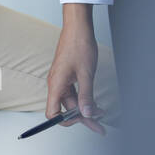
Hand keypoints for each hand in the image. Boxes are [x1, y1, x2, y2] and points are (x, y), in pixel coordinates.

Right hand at [46, 4, 105, 134]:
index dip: (65, 121)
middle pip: (66, 109)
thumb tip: (87, 114)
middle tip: (99, 126)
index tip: (81, 121)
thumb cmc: (78, 46)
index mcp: (56, 85)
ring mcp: (62, 80)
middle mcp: (56, 84)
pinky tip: (95, 102)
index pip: (52, 113)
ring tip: (101, 113)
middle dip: (83, 118)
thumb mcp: (86, 74)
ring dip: (86, 108)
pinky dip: (85, 99)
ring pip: (72, 101)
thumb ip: (86, 96)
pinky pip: (74, 93)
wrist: (78, 28)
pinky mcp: (67, 76)